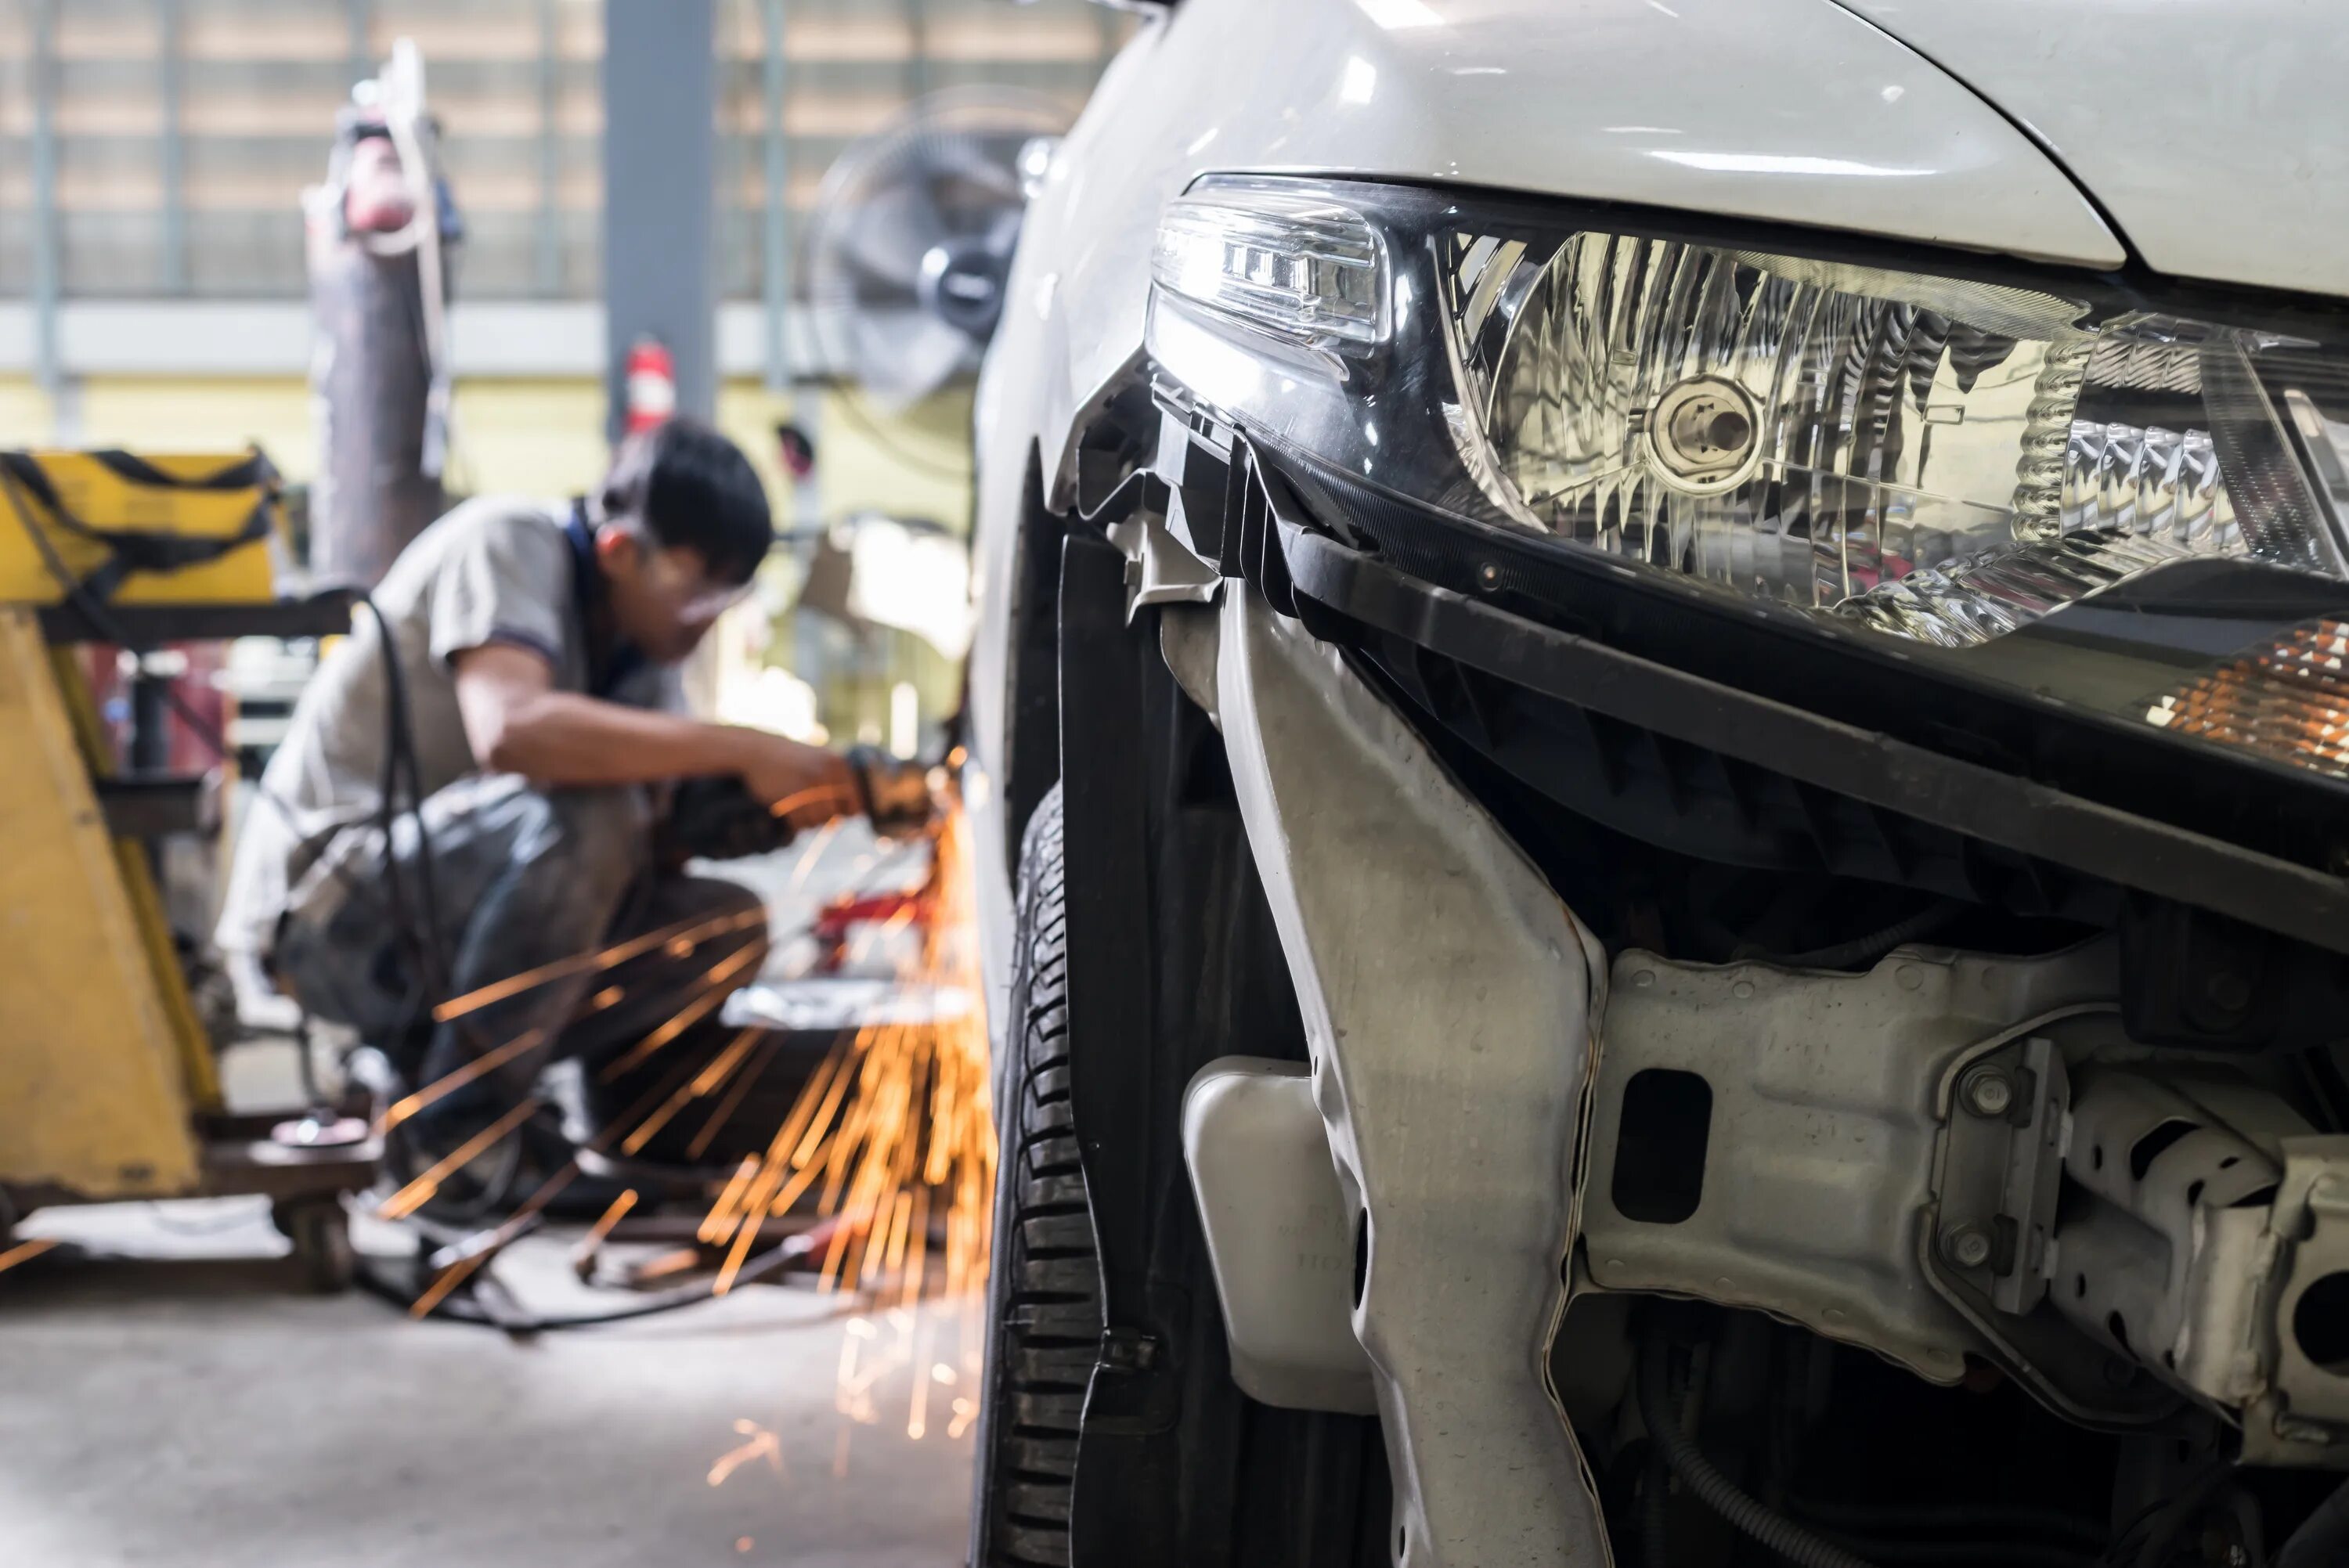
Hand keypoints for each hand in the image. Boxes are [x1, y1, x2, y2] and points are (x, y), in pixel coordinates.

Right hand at [734, 731, 858, 830]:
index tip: (839, 809)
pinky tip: (789, 808)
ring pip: (819, 821)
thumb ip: (841, 780)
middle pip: (836, 814)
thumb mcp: (820, 759)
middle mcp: (824, 774)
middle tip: (813, 807)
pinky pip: (801, 824)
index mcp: (837, 764)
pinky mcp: (788, 799)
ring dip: (810, 820)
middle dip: (827, 816)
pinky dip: (796, 822)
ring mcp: (806, 787)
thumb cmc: (792, 758)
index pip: (856, 801)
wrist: (756, 751)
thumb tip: (858, 811)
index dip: (848, 809)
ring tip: (800, 806)